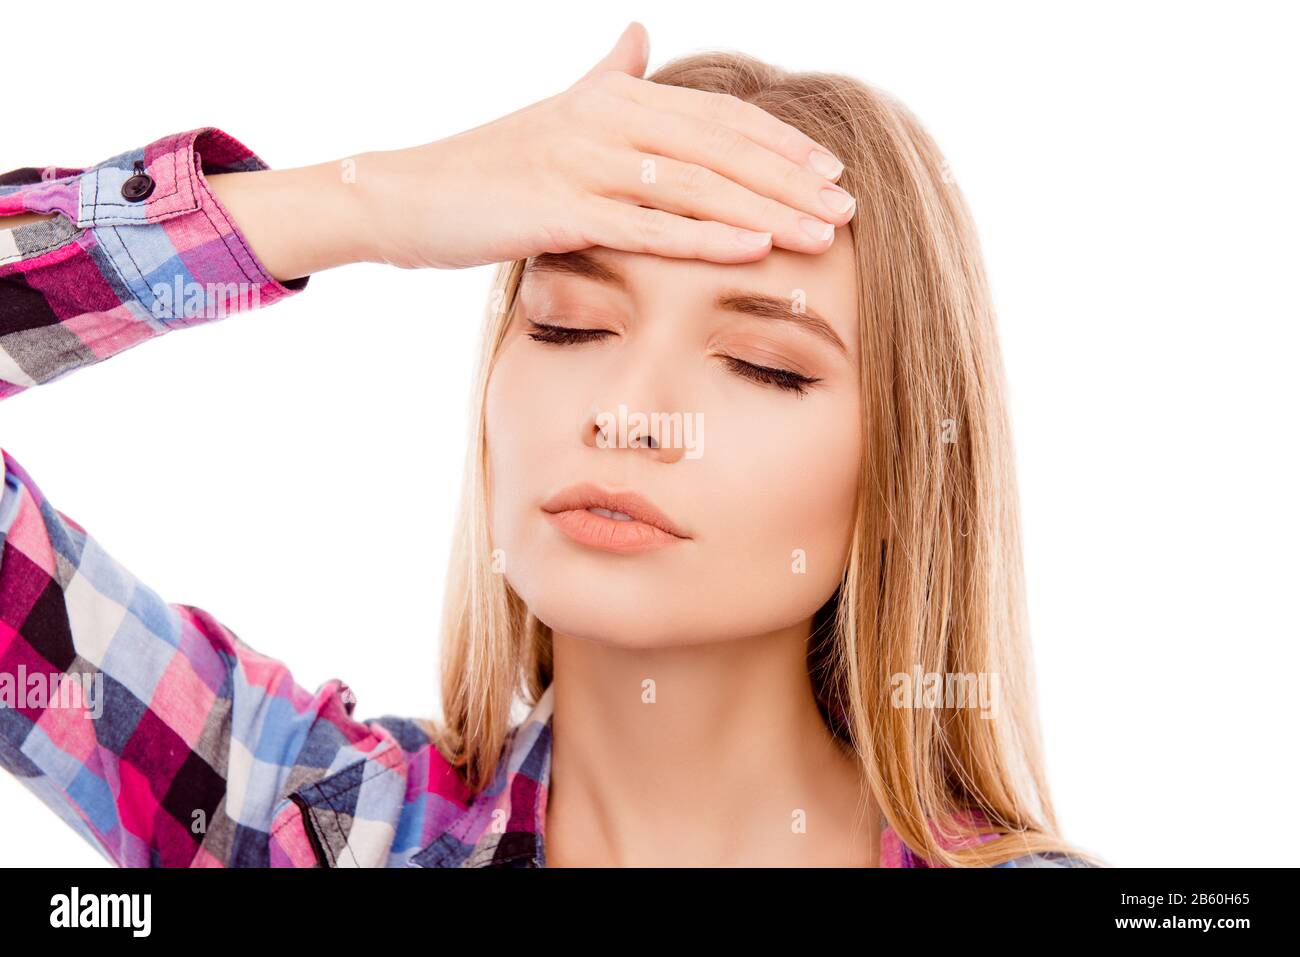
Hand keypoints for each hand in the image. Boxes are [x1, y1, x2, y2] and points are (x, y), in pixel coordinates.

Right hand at [354, 21, 855, 269]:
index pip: (718, 117)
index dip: (780, 143)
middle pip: (721, 149)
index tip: (830, 171)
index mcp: (615, 97)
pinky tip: (755, 249)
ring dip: (767, 210)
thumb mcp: (558, 111)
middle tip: (849, 208)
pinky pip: (649, 226)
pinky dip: (706, 237)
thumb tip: (641, 36)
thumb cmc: (487, 166)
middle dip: (791, 179)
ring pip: (696, 186)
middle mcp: (607, 119)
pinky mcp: (561, 208)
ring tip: (824, 234)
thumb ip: (608, 76)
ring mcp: (584, 161)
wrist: (407, 196)